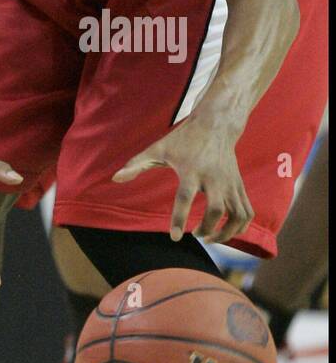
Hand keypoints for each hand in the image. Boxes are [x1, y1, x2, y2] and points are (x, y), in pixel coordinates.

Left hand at [113, 114, 251, 244]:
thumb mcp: (158, 149)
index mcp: (192, 171)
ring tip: (210, 237)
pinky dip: (241, 225)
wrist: (217, 124)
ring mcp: (231, 182)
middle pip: (217, 210)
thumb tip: (114, 178)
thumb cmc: (184, 139)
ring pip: (238, 214)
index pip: (184, 198)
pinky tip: (226, 231)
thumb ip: (136, 164)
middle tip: (196, 235)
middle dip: (208, 228)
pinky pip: (247, 211)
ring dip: (227, 232)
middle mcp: (215, 178)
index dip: (178, 218)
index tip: (174, 237)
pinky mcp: (240, 185)